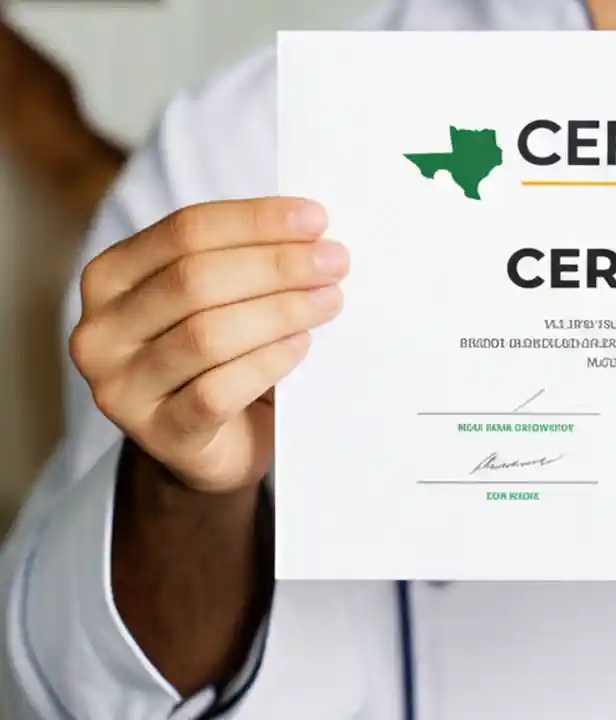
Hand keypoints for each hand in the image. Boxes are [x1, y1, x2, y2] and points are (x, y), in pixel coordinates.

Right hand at [71, 198, 347, 492]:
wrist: (214, 445)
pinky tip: (301, 346)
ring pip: (206, 335)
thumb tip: (311, 231)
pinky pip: (217, 392)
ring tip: (329, 300)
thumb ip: (244, 261)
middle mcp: (102, 330)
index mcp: (112, 277)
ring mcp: (122, 387)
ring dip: (280, 311)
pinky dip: (267, 362)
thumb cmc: (222, 358)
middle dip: (276, 265)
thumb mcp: (221, 299)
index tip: (316, 219)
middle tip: (335, 261)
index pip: (184, 231)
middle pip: (195, 279)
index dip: (255, 221)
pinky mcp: (159, 433)